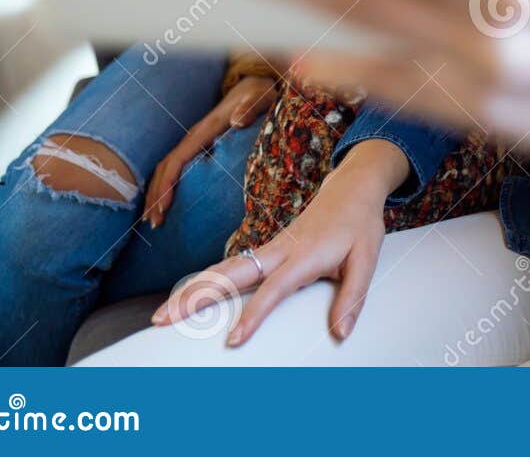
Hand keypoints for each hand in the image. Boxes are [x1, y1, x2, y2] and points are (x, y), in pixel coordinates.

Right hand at [143, 75, 275, 227]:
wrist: (253, 87)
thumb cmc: (258, 95)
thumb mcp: (259, 98)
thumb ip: (250, 108)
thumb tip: (237, 121)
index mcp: (205, 130)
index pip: (178, 160)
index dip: (168, 183)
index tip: (165, 207)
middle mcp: (194, 136)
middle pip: (165, 167)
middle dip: (156, 195)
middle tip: (154, 224)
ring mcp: (194, 142)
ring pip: (166, 168)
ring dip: (157, 193)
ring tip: (154, 221)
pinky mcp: (198, 146)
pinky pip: (175, 168)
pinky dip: (165, 186)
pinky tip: (165, 205)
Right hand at [152, 140, 409, 345]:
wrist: (352, 189)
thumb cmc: (359, 225)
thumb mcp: (367, 260)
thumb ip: (352, 298)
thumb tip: (340, 334)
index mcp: (304, 255)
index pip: (274, 289)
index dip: (254, 315)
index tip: (233, 340)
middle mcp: (280, 250)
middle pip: (230, 273)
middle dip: (195, 296)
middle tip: (163, 319)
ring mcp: (270, 248)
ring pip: (223, 268)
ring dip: (191, 288)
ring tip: (162, 313)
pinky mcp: (267, 250)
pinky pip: (230, 266)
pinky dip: (204, 280)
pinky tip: (187, 296)